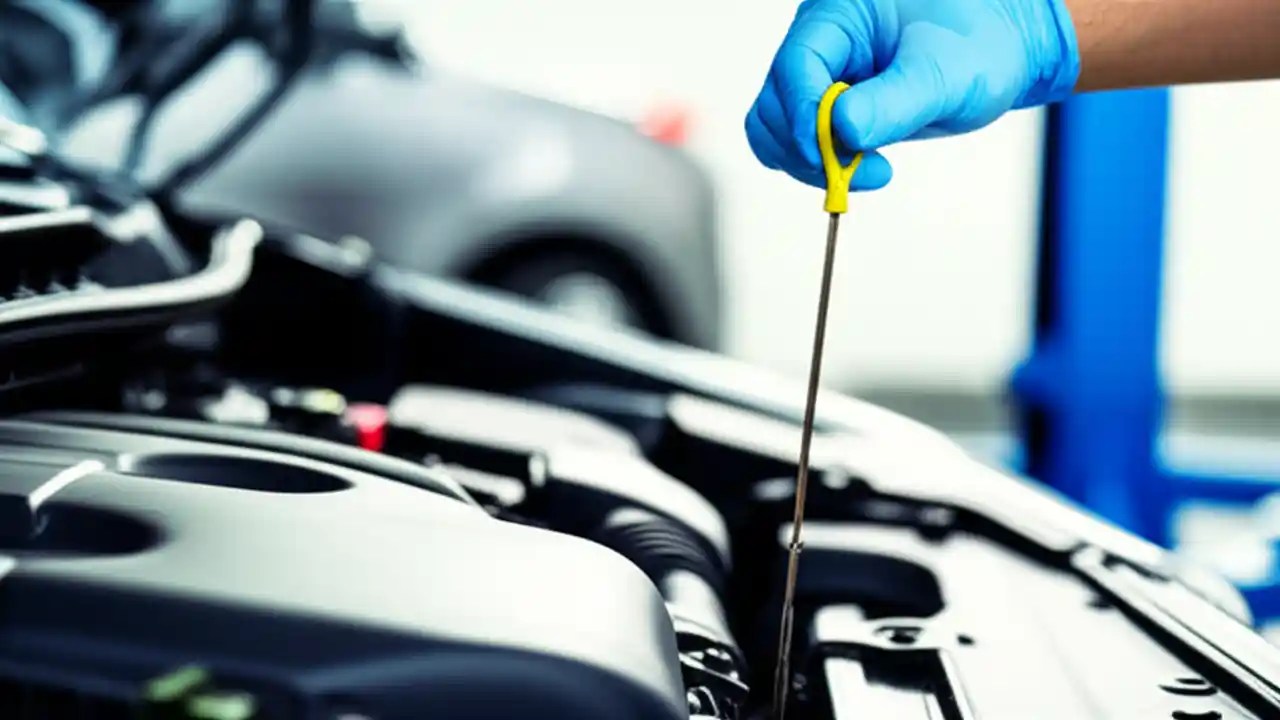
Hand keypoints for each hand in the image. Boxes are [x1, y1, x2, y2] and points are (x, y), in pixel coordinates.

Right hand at [746, 0, 1079, 189]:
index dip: (804, 117)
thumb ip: (894, 100)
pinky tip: (860, 167)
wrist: (1001, 48)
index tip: (830, 159)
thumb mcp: (946, 72)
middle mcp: (819, 40)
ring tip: (870, 170)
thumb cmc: (980, 42)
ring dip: (810, 162)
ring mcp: (819, 75)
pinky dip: (818, 165)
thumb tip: (843, 130)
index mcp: (838, 12)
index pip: (797, 65)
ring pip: (775, 128)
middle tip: (862, 172)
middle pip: (775, 102)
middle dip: (808, 146)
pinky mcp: (827, 106)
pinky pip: (796, 142)